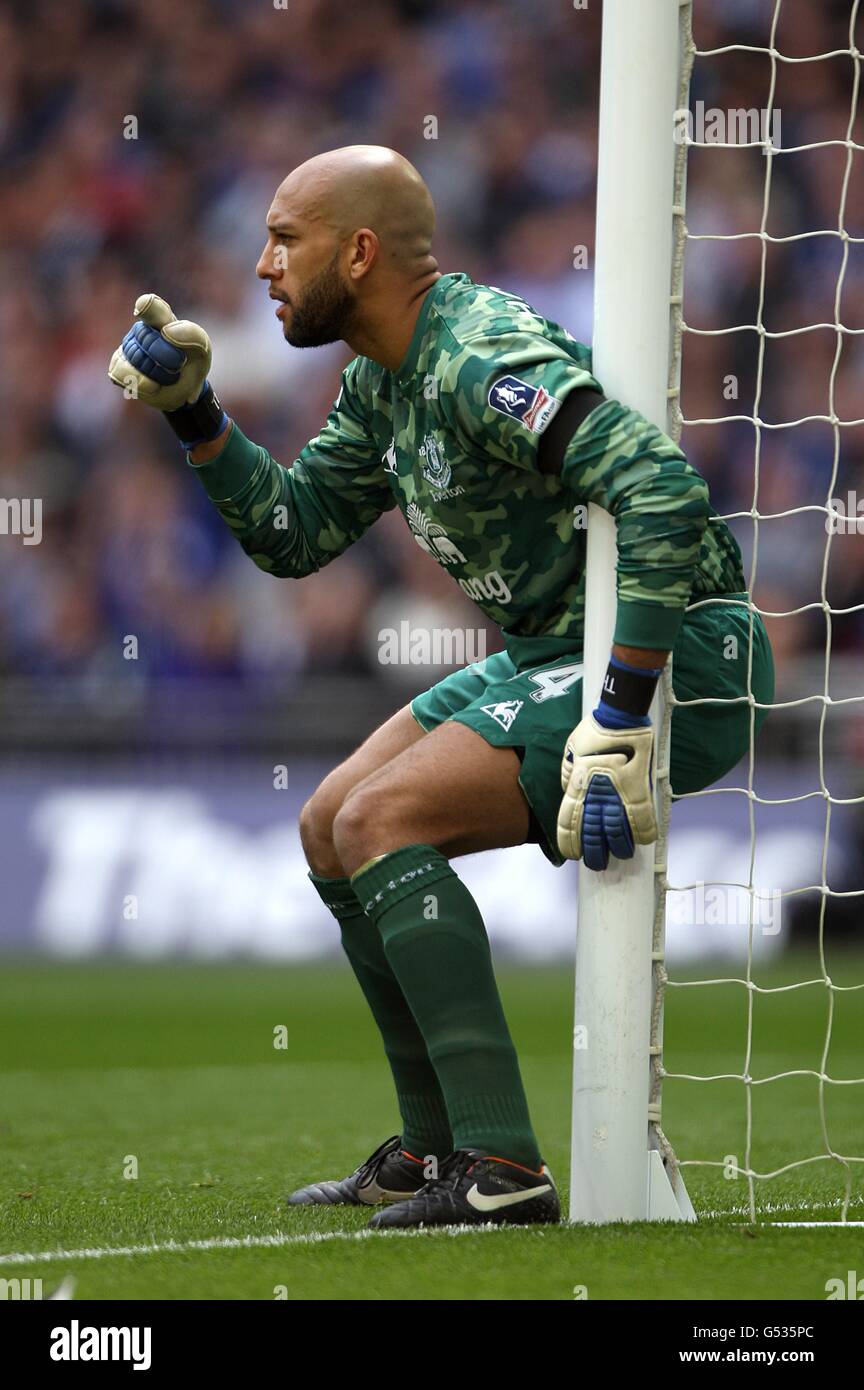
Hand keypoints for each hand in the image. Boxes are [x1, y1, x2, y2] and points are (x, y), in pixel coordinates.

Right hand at [108, 293, 211, 410]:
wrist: (184, 390)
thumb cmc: (191, 362)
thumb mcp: (202, 348)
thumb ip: (191, 334)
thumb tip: (166, 332)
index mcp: (161, 318)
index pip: (152, 308)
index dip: (147, 307)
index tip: (143, 306)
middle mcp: (141, 329)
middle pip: (150, 342)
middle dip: (169, 360)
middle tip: (178, 364)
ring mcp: (127, 348)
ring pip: (137, 360)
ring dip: (158, 374)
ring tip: (166, 375)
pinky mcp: (118, 367)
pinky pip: (125, 374)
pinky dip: (143, 384)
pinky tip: (153, 385)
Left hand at [557, 714, 657, 868]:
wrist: (618, 719)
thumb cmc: (592, 733)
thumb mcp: (570, 757)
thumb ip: (570, 779)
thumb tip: (573, 791)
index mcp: (575, 790)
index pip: (568, 827)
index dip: (570, 845)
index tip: (573, 854)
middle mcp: (595, 798)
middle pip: (593, 837)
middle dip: (595, 854)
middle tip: (597, 864)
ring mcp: (618, 796)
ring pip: (618, 834)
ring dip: (620, 848)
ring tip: (621, 855)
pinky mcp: (640, 790)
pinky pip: (644, 819)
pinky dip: (645, 833)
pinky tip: (644, 841)